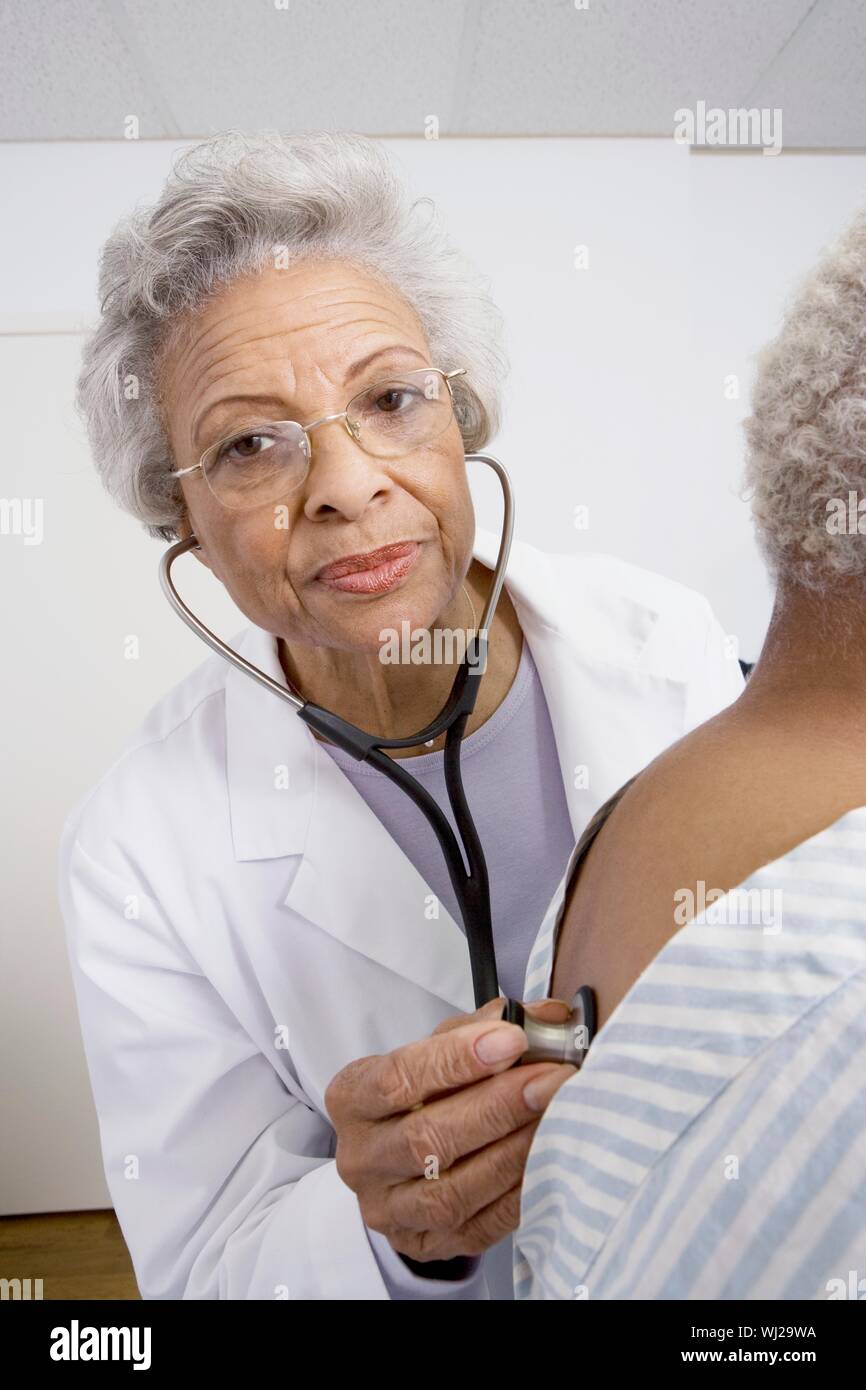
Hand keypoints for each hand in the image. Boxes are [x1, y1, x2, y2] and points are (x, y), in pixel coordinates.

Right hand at [324, 998, 576, 1262]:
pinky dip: (517, 1194)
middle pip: (426, 1138)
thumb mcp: (436, 1050)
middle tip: (551, 1079)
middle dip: (498, 1106)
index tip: (512, 1039)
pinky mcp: (423, 1245)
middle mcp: (360, 1158)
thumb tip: (545, 1016)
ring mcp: (388, 1209)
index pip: (398, 1078)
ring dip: (513, 1152)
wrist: (402, 1160)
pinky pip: (477, 1229)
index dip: (456, 1060)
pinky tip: (549, 1160)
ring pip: (449, 1192)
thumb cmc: (423, 1093)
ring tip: (559, 1117)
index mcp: (352, 1098)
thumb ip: (481, 1029)